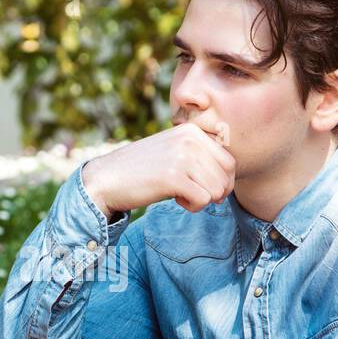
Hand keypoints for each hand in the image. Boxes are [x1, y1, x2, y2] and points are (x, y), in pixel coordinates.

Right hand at [82, 121, 235, 215]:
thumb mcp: (173, 151)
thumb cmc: (141, 170)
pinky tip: (176, 200)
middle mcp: (190, 140)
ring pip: (218, 190)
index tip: (204, 189)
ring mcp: (182, 157)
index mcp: (192, 131)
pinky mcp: (174, 177)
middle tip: (192, 194)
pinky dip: (193, 207)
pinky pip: (204, 199)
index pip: (230, 162)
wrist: (107, 178)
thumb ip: (199, 156)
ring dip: (202, 200)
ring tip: (181, 195)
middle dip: (215, 193)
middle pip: (227, 178)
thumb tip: (229, 180)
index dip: (223, 182)